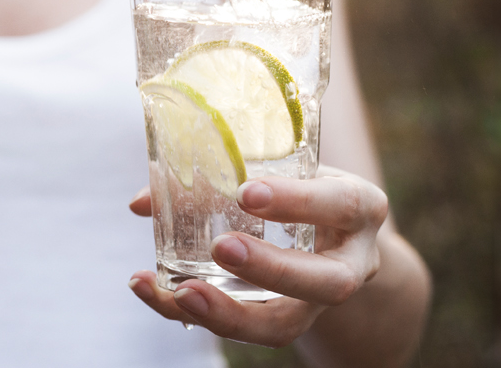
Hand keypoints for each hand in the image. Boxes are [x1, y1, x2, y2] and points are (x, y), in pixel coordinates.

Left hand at [126, 167, 388, 347]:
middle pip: (325, 283)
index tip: (246, 192)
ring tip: (180, 292)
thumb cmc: (301, 189)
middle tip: (220, 248)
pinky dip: (197, 315)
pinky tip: (156, 294)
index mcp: (358, 208)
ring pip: (284, 324)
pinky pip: (246, 329)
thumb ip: (225, 173)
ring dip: (228, 314)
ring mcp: (320, 300)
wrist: (334, 237)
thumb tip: (142, 201)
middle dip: (271, 270)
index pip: (341, 205)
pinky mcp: (288, 321)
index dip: (297, 203)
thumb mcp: (283, 170)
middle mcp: (352, 262)